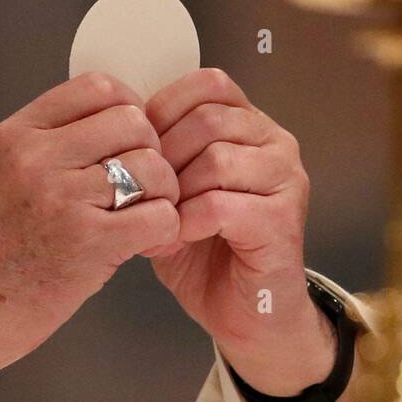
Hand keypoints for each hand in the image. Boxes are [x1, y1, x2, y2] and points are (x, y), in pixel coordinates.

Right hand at [0, 73, 179, 401]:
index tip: (131, 143)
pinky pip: (158, 215)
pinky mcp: (86, 242)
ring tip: (146, 220)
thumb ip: (52, 149)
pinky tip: (146, 244)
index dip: (131, 110)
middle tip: (146, 189)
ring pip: (152, 167)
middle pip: (134, 122)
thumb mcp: (4, 178)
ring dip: (163, 195)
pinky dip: (164, 230)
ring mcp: (61, 199)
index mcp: (16, 135)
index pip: (99, 86)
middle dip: (153, 154)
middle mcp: (36, 158)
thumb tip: (119, 126)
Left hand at [145, 68, 352, 401]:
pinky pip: (221, 204)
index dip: (164, 109)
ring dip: (177, 191)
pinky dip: (188, 222)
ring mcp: (285, 181)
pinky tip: (179, 238)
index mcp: (251, 128)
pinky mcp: (281, 221)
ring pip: (216, 158)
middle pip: (209, 118)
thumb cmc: (209, 257)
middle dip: (165, 155)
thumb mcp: (175, 197)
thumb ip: (158, 161)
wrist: (248, 317)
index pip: (210, 84)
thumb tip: (116, 134)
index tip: (138, 147)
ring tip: (163, 218)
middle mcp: (276, 145)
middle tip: (146, 192)